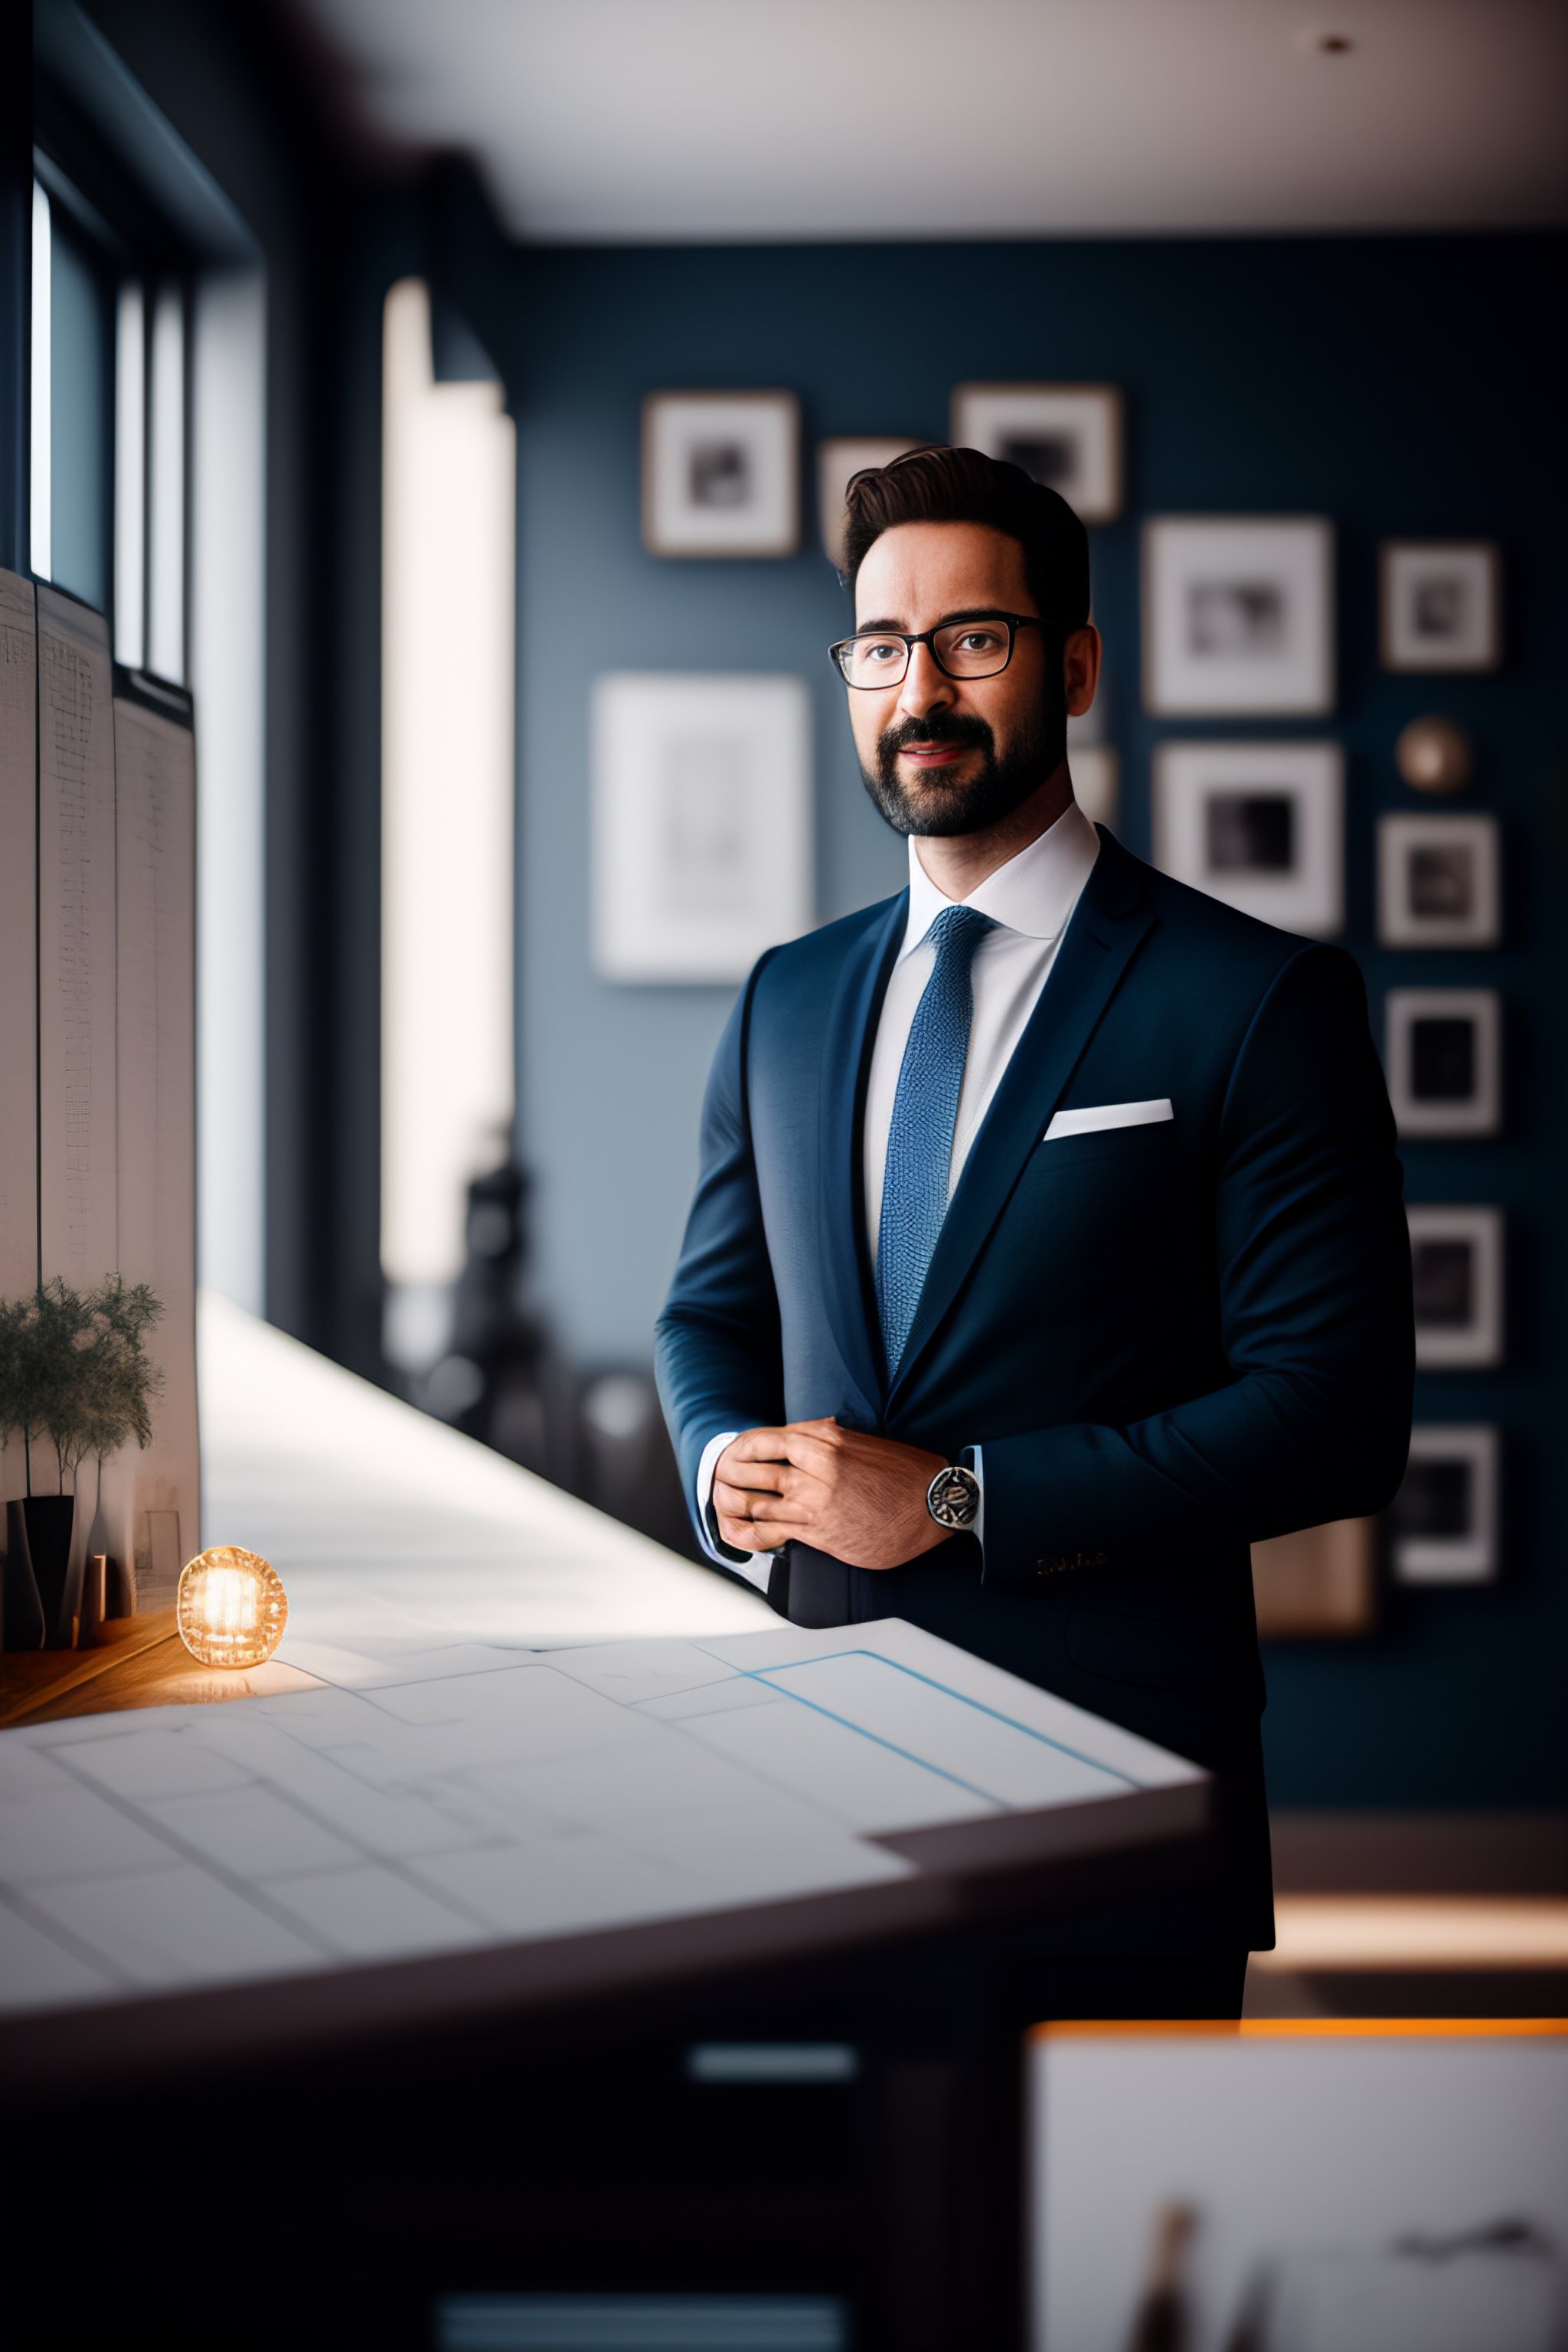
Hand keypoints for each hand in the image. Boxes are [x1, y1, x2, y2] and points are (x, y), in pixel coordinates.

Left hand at [713, 1419, 952, 1570]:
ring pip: (754, 1500)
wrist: (934, 1505)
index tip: (734, 1455)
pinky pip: (766, 1533)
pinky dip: (742, 1533)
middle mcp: (816, 1467)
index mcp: (827, 1440)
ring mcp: (815, 1501)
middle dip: (729, 1475)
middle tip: (720, 1480)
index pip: (766, 1439)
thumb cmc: (905, 1474)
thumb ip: (831, 1437)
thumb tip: (806, 1433)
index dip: (742, 1448)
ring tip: (723, 1504)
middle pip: (753, 1468)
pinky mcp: (818, 1532)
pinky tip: (733, 1533)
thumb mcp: (865, 1441)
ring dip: (732, 1503)